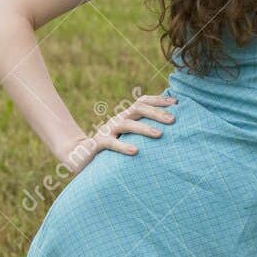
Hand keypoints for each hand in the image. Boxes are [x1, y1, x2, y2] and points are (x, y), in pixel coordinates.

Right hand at [57, 91, 177, 174]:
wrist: (80, 156)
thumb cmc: (112, 149)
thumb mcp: (128, 138)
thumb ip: (141, 132)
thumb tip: (168, 129)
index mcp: (125, 117)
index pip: (142, 102)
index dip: (158, 100)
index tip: (176, 103)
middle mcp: (117, 120)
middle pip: (138, 109)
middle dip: (156, 113)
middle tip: (173, 120)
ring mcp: (107, 131)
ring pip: (126, 124)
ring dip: (144, 129)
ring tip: (159, 135)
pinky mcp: (98, 144)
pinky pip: (112, 144)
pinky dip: (124, 147)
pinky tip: (136, 151)